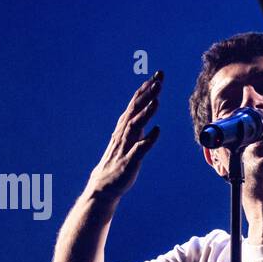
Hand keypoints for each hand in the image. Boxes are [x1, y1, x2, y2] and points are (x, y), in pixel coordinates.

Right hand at [86, 72, 161, 201]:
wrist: (104, 185)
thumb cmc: (119, 162)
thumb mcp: (130, 142)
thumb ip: (138, 129)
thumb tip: (149, 120)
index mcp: (125, 127)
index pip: (135, 104)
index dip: (145, 90)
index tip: (156, 76)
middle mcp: (124, 134)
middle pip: (135, 110)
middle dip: (147, 94)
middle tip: (158, 80)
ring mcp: (126, 147)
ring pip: (136, 126)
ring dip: (146, 112)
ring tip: (157, 100)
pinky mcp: (129, 161)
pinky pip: (140, 149)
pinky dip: (148, 139)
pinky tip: (158, 130)